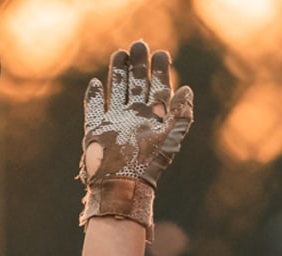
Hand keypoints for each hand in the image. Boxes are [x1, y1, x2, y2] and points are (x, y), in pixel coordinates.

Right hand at [77, 41, 195, 232]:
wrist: (123, 185)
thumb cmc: (148, 165)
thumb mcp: (170, 137)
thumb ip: (180, 114)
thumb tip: (187, 90)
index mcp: (154, 119)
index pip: (159, 89)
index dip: (160, 71)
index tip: (161, 53)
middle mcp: (135, 118)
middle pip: (137, 85)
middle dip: (139, 65)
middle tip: (140, 44)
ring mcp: (115, 122)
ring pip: (117, 91)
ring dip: (118, 72)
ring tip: (120, 53)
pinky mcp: (96, 130)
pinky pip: (94, 109)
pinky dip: (94, 96)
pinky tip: (95, 83)